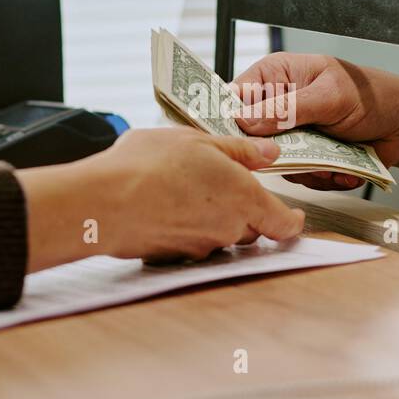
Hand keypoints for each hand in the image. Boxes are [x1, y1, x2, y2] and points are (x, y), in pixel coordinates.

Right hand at [16, 128, 304, 270]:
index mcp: (244, 198)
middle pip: (251, 228)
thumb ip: (240, 151)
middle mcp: (228, 228)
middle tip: (222, 184)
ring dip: (211, 217)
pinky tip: (163, 205)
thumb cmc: (148, 166)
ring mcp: (200, 247)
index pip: (285, 224)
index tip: (295, 215)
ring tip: (184, 188)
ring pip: (220, 235)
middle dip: (244, 210)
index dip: (293, 221)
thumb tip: (270, 155)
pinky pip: (189, 242)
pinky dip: (184, 227)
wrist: (103, 203)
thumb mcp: (199, 141)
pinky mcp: (174, 257)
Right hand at [231, 53, 398, 189]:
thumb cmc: (371, 95)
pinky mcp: (306, 159)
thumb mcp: (330, 97)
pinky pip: (300, 178)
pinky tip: (346, 167)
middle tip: (308, 153)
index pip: (234, 99)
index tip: (241, 142)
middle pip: (251, 140)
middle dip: (282, 153)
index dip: (231, 122)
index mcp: (274, 77)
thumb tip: (246, 121)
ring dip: (309, 168)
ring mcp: (291, 135)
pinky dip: (325, 177)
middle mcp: (276, 106)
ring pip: (276, 164)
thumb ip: (289, 109)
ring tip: (338, 158)